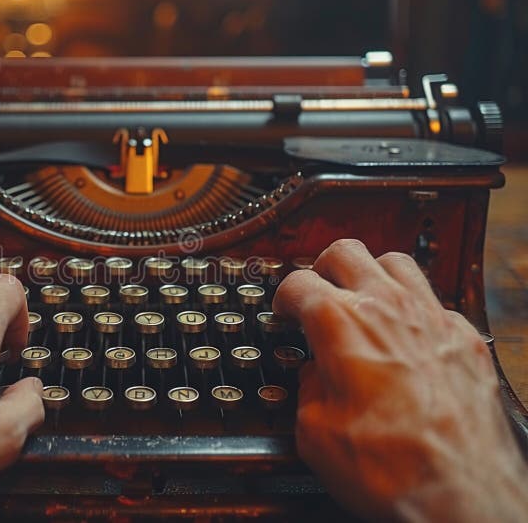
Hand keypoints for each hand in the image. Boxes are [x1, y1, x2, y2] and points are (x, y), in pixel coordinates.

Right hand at [273, 239, 527, 521]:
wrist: (463, 495)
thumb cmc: (392, 467)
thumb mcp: (315, 433)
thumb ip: (308, 389)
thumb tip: (314, 377)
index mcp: (341, 324)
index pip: (298, 282)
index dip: (283, 296)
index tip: (284, 310)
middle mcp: (387, 308)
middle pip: (347, 251)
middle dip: (323, 268)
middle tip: (318, 291)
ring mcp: (431, 318)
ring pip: (396, 261)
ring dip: (372, 274)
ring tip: (363, 298)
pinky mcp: (464, 338)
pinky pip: (434, 300)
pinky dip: (413, 308)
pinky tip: (406, 335)